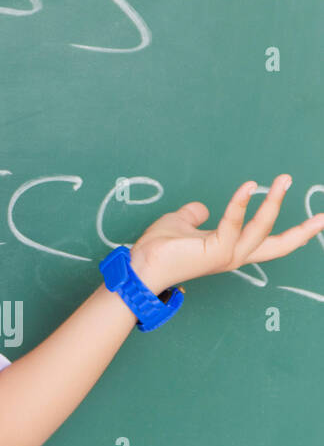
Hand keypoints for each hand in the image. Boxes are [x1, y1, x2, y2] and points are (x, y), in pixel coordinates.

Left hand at [130, 174, 323, 289]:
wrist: (140, 264)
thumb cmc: (158, 248)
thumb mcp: (181, 223)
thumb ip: (194, 215)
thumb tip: (202, 207)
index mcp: (231, 248)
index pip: (270, 242)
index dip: (295, 233)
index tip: (319, 221)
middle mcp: (235, 255)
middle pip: (279, 243)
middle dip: (304, 229)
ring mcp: (228, 255)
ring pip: (263, 229)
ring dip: (274, 203)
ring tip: (284, 180)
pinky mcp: (217, 251)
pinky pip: (235, 223)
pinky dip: (241, 203)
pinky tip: (249, 187)